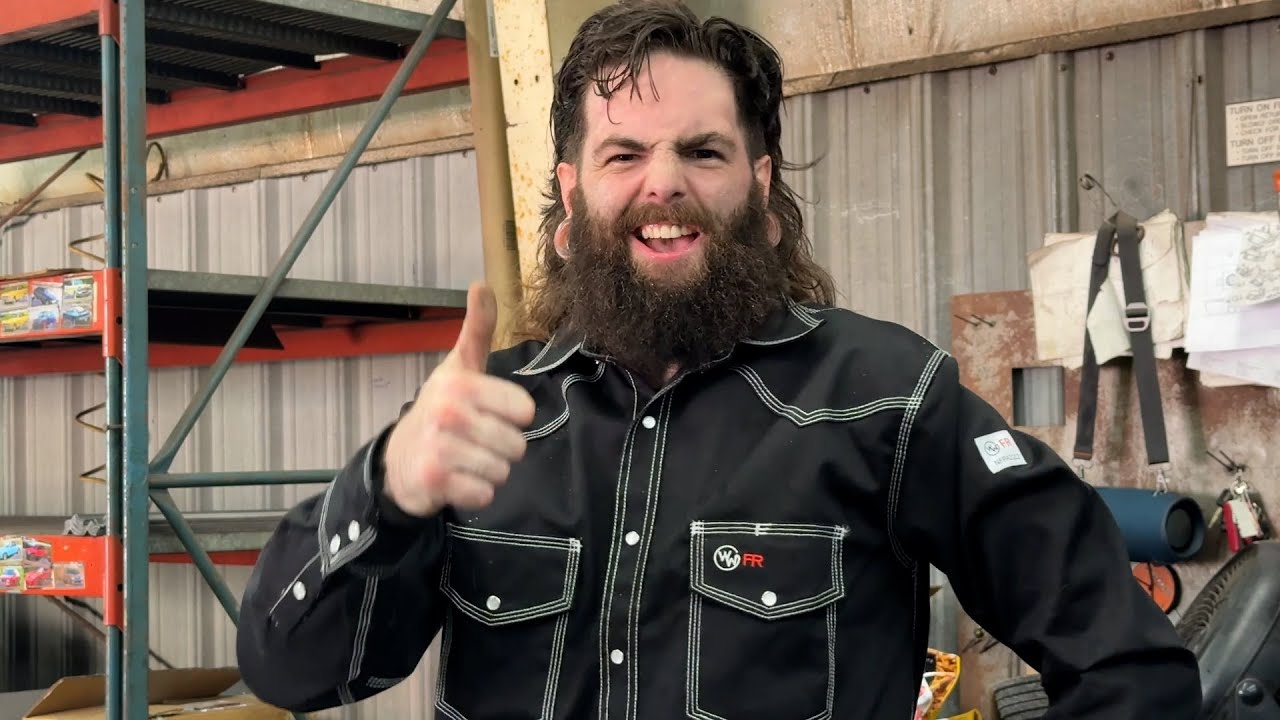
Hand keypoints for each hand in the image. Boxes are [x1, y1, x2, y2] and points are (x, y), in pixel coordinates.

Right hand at [382, 282, 535, 516]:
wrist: (399, 458)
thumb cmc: (440, 409)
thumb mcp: (459, 366)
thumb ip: (477, 329)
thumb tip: (482, 285)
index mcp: (461, 383)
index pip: (524, 410)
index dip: (513, 416)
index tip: (490, 413)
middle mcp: (449, 413)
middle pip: (517, 445)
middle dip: (502, 447)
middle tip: (475, 440)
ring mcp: (440, 448)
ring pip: (503, 471)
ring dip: (489, 470)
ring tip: (466, 458)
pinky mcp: (435, 482)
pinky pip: (485, 494)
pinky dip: (476, 492)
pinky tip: (457, 479)